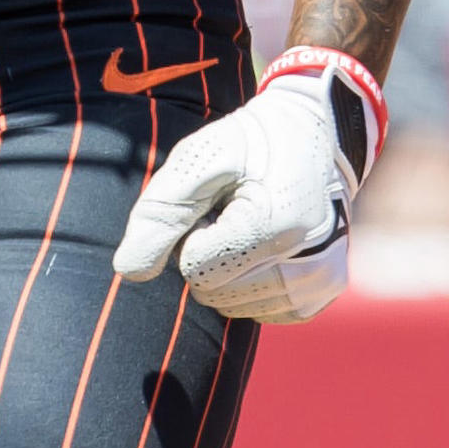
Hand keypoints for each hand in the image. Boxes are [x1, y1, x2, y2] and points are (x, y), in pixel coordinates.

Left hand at [112, 49, 381, 322]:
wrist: (313, 135)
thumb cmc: (248, 146)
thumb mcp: (197, 161)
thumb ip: (159, 213)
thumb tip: (129, 272)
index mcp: (276, 226)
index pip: (195, 268)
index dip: (192, 233)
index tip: (215, 203)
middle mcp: (308, 264)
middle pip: (211, 292)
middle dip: (208, 253)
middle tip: (233, 211)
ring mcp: (319, 284)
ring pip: (231, 306)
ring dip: (228, 269)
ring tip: (250, 224)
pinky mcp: (319, 296)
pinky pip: (256, 312)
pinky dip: (248, 284)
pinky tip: (265, 245)